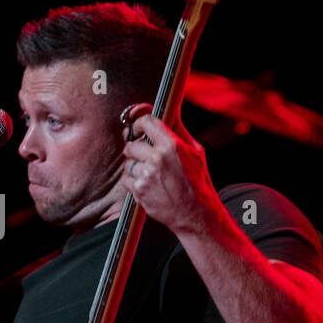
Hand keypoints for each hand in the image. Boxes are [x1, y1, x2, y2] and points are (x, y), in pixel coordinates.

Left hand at [121, 112, 216, 234]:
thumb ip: (178, 130)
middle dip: (135, 150)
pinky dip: (133, 182)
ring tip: (150, 175)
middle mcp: (158, 158)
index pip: (146, 122)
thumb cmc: (196, 181)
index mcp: (172, 145)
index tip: (137, 129)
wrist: (195, 212)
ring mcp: (147, 174)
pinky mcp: (139, 190)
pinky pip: (126, 179)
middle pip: (131, 144)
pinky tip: (147, 186)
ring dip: (134, 168)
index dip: (138, 124)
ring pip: (127, 163)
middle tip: (144, 158)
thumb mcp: (195, 151)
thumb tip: (170, 110)